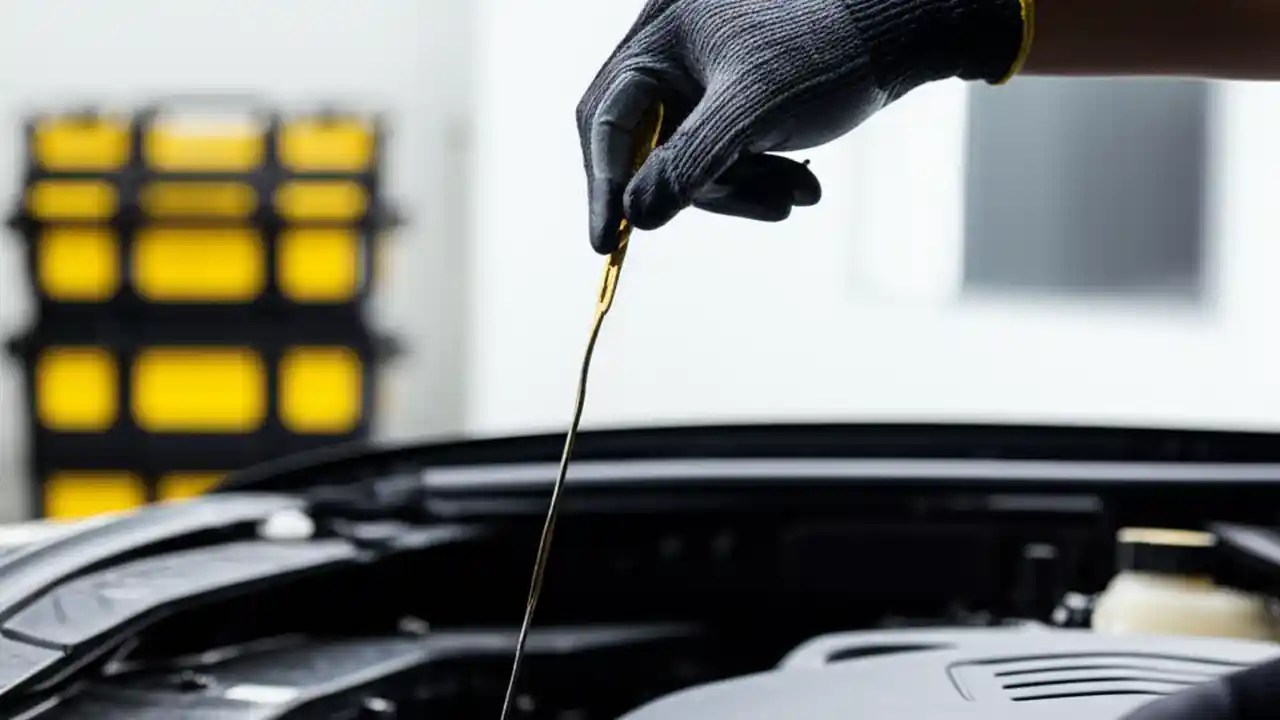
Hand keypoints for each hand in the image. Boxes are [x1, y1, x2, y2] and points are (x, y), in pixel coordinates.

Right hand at [577, 0, 1027, 252]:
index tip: (606, 243)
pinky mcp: (736, 97)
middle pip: (651, 146)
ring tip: (797, 199)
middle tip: (759, 208)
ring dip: (742, 189)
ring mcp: (704, 78)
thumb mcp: (752, 109)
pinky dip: (758, 176)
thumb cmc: (827, 52)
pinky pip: (725, 152)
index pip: (609, 120)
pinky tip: (802, 189)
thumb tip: (636, 219)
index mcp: (660, 40)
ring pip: (694, 158)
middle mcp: (673, 55)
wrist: (903, 30)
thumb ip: (688, 163)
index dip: (605, 185)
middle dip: (701, 189)